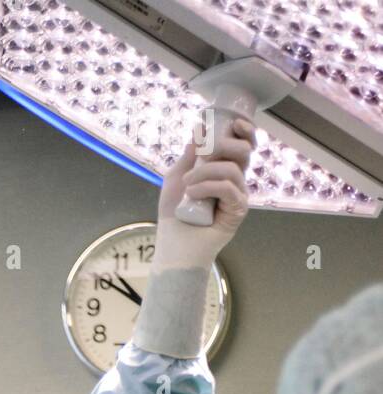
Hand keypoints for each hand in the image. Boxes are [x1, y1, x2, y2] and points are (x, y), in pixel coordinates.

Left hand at [154, 117, 255, 268]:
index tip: (233, 124)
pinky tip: (193, 195)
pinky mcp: (238, 210)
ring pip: (232, 168)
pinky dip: (208, 187)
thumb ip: (189, 155)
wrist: (174, 243)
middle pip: (244, 150)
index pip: (243, 143)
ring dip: (205, 171)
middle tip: (202, 154)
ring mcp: (238, 194)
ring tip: (187, 185)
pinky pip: (228, 188)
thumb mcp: (177, 177)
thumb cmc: (174, 212)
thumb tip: (199, 129)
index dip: (245, 130)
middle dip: (222, 146)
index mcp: (224, 168)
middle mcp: (235, 179)